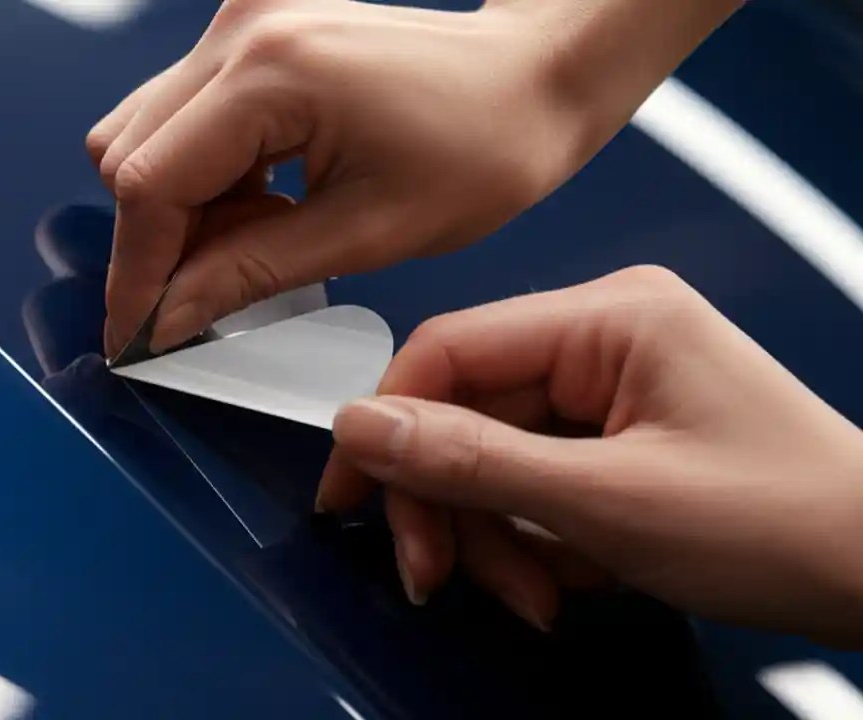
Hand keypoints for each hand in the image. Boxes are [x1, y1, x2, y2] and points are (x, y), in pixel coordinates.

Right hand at [88, 0, 740, 356]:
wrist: (533, 77)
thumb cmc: (486, 146)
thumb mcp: (367, 232)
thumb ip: (250, 273)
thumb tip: (166, 316)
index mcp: (272, 74)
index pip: (149, 185)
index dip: (136, 272)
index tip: (136, 335)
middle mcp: (241, 33)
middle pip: (130, 157)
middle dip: (155, 243)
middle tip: (201, 303)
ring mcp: (244, 26)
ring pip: (145, 136)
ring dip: (178, 210)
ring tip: (253, 245)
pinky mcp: (254, 34)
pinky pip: (184, 117)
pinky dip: (203, 177)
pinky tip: (263, 205)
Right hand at [320, 266, 862, 644]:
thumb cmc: (788, 524)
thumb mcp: (609, 503)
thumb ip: (471, 461)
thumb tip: (360, 424)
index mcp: (611, 316)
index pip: (450, 348)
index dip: (386, 422)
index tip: (350, 493)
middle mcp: (605, 336)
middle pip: (464, 411)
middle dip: (452, 505)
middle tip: (439, 574)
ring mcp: (611, 384)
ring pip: (491, 454)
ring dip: (493, 535)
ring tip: (531, 595)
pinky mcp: (614, 431)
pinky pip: (531, 477)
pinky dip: (530, 538)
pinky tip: (560, 578)